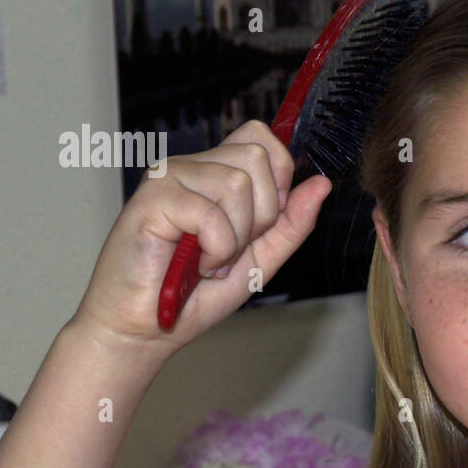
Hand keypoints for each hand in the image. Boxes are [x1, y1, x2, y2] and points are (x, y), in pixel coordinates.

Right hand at [70, 120, 332, 358]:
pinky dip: (216, 250)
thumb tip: (322, 183)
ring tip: (209, 260)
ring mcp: (169, 177)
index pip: (261, 138)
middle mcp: (191, 166)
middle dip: (262, 215)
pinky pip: (211, 213)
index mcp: (215, 172)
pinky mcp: (152, 198)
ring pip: (238, 183)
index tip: (263, 222)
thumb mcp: (261, 258)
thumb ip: (292, 222)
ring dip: (236, 238)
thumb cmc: (195, 294)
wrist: (145, 329)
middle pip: (257, 157)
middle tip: (231, 248)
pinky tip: (196, 266)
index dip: (278, 177)